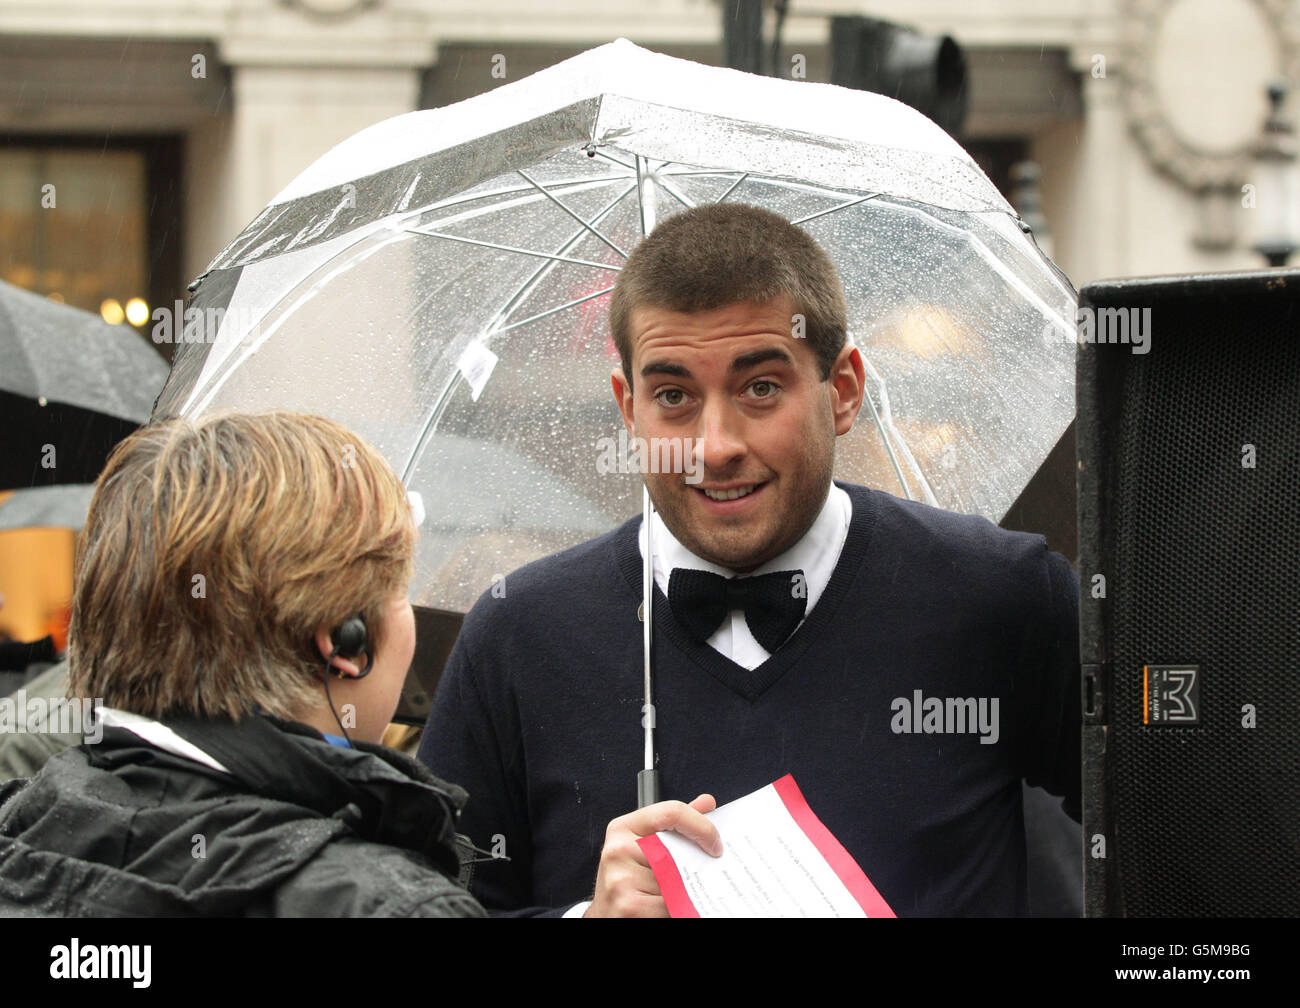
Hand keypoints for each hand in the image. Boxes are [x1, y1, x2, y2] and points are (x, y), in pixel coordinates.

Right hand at [583, 794, 721, 916]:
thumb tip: (706, 803)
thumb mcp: (644, 846)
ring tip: (680, 895)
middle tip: (707, 875)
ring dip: (685, 892)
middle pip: (677, 851)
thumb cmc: (627, 880)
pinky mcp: (629, 907)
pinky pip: (670, 906)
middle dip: (694, 866)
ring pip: (676, 883)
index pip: (671, 812)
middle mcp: (618, 851)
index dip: (701, 827)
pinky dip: (677, 909)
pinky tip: (670, 909)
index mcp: (623, 828)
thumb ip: (675, 824)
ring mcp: (621, 880)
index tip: (715, 845)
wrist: (606, 916)